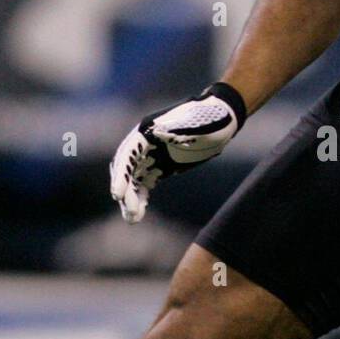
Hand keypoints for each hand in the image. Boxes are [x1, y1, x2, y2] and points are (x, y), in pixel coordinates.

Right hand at [109, 82, 246, 223]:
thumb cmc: (208, 118)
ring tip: (133, 220)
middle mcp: (145, 143)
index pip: (127, 155)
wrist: (222, 120)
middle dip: (126, 191)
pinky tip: (139, 212)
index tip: (117, 195)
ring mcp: (152, 155)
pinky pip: (144, 183)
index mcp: (147, 131)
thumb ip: (176, 129)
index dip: (120, 175)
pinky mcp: (161, 165)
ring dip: (131, 198)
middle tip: (131, 212)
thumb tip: (156, 131)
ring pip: (133, 179)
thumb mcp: (194, 124)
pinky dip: (140, 197)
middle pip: (127, 169)